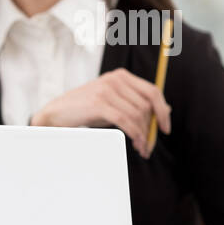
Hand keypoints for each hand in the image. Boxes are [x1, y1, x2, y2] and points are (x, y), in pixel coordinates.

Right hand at [31, 68, 170, 157]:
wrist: (57, 113)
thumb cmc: (87, 110)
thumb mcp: (114, 104)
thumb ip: (136, 104)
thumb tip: (166, 110)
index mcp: (121, 76)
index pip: (152, 91)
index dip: (163, 111)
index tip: (165, 129)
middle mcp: (116, 79)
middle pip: (147, 105)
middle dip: (151, 129)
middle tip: (149, 146)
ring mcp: (107, 90)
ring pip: (137, 115)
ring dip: (142, 135)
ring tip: (141, 148)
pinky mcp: (99, 103)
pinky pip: (125, 121)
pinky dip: (134, 135)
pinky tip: (135, 144)